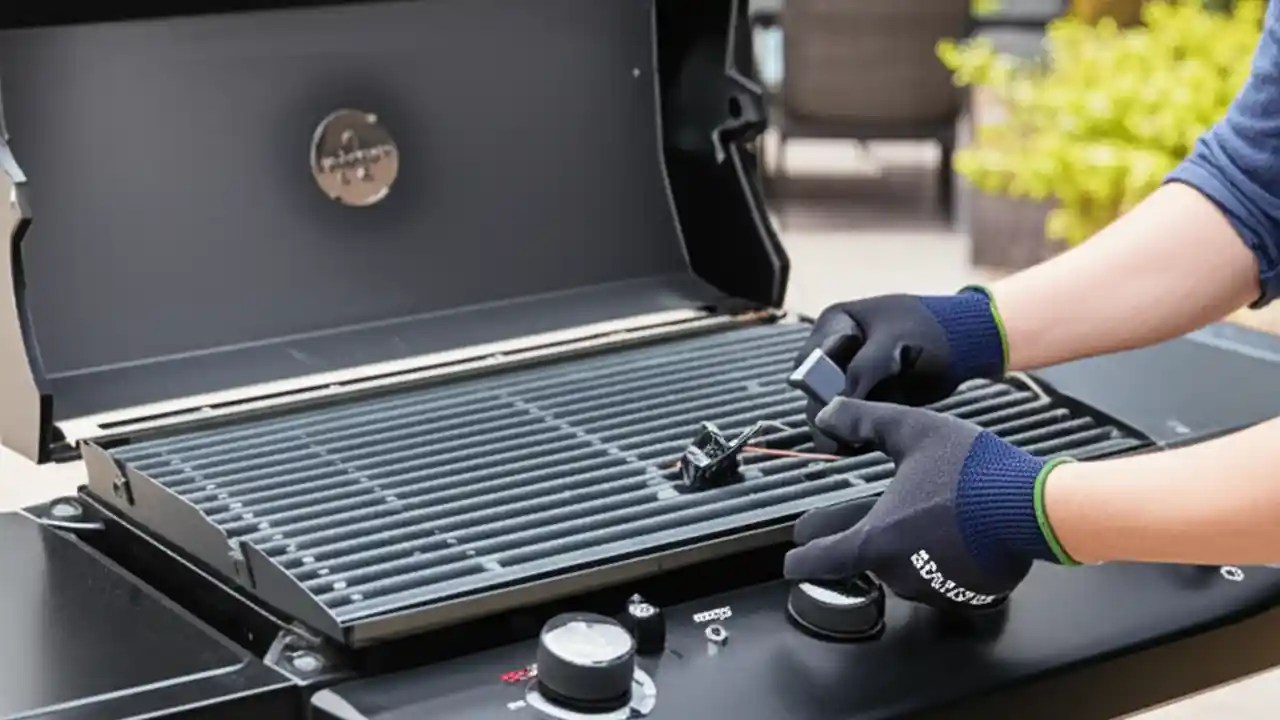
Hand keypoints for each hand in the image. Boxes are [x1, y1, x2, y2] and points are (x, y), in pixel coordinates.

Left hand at [783, 398, 1076, 610]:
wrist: (1035, 507)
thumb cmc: (972, 470)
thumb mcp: (913, 430)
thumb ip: (864, 422)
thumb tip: (826, 415)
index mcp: (877, 539)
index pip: (823, 560)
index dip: (803, 558)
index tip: (792, 559)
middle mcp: (899, 573)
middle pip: (865, 559)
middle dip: (860, 537)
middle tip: (864, 514)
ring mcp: (933, 589)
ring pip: (902, 569)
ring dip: (901, 547)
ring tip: (920, 514)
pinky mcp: (965, 595)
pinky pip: (937, 578)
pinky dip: (935, 558)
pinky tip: (951, 532)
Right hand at [795, 289, 1006, 452]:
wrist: (967, 341)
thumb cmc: (929, 329)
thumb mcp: (892, 343)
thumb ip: (862, 369)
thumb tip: (836, 403)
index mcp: (835, 324)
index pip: (809, 359)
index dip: (818, 382)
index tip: (835, 403)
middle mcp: (835, 350)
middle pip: (813, 388)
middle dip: (824, 410)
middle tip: (836, 435)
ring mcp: (849, 375)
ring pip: (828, 407)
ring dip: (836, 426)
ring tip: (849, 445)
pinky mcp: (866, 397)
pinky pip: (849, 417)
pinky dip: (853, 431)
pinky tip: (861, 443)